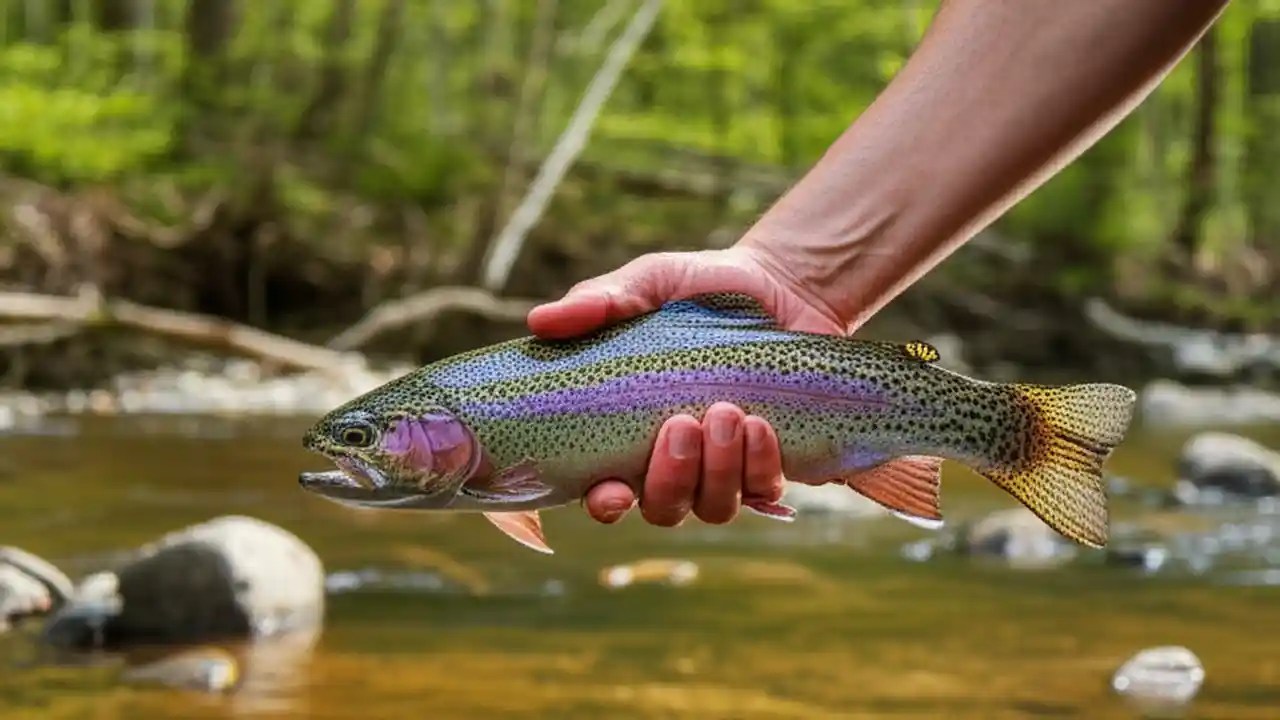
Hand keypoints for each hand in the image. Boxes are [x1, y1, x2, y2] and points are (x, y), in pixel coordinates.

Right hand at [527, 244, 845, 526]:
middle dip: (669, 479)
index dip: (605, 504)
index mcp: (630, 432)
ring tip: (725, 413)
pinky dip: (759, 464)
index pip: (607, 492)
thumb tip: (539, 321)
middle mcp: (675, 462)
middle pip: (663, 510)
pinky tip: (759, 425)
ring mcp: (725, 468)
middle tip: (681, 424)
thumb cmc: (700, 289)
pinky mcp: (772, 461)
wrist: (781, 284)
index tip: (612, 491)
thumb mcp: (648, 283)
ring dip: (717, 471)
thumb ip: (600, 302)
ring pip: (714, 507)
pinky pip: (764, 489)